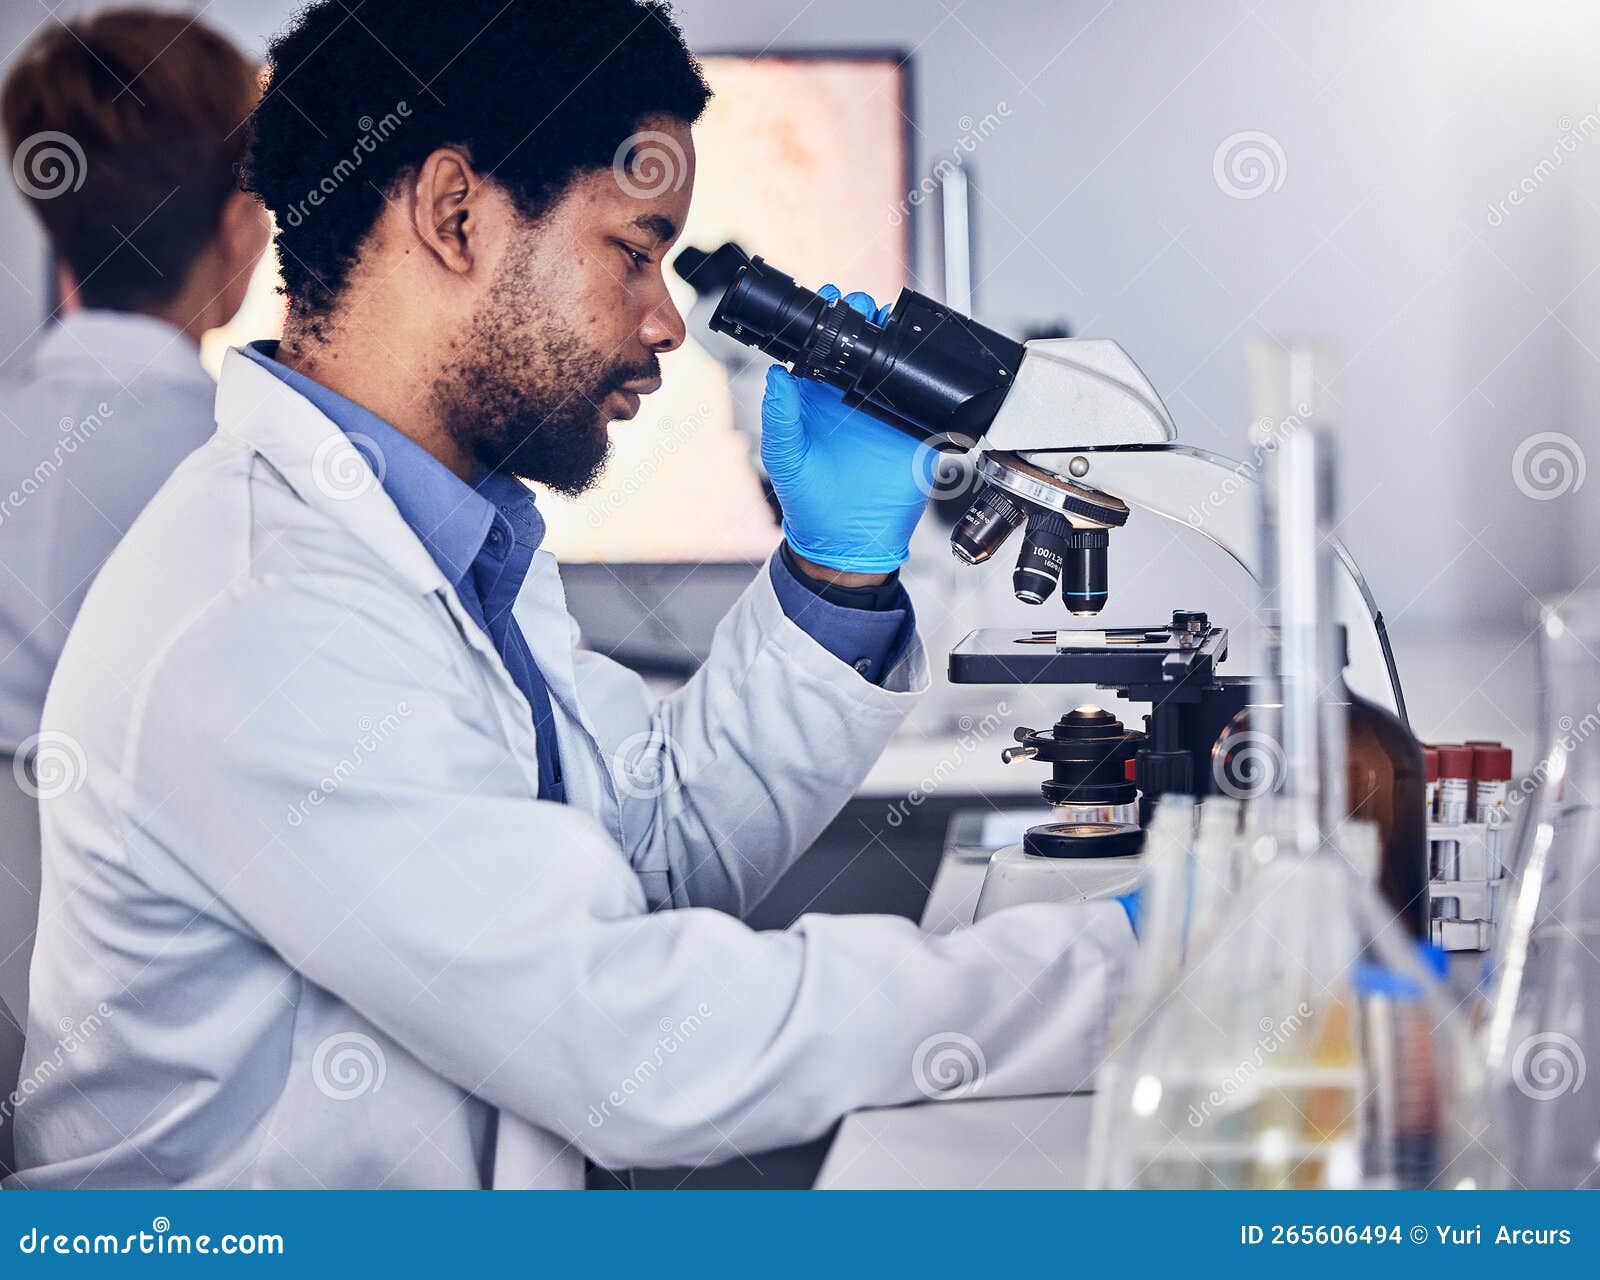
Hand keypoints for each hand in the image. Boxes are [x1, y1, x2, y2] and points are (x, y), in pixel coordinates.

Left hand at [760, 285, 934, 574]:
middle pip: (862, 344)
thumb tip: (775, 376)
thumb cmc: (808, 501)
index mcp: (818, 397)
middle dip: (865, 317)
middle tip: (865, 307)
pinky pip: (924, 397)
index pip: (823, 347)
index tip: (830, 301)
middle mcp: (851, 397)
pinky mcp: (914, 430)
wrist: (847, 541)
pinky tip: (923, 360)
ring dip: (897, 339)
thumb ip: (781, 416)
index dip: (828, 321)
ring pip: (895, 362)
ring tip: (892, 323)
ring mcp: (885, 410)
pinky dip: (928, 378)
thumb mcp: (786, 457)